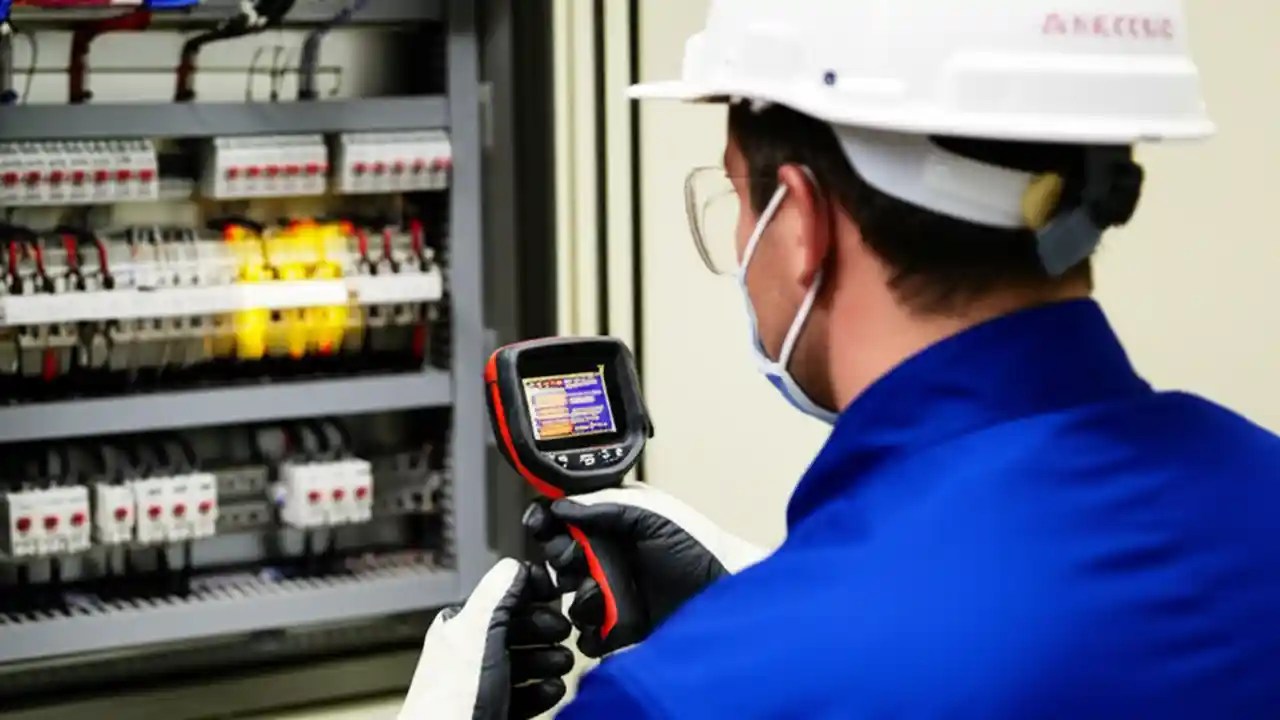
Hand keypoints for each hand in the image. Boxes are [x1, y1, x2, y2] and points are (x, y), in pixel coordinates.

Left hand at [398, 558, 573, 719]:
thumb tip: (516, 565)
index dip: (532, 594)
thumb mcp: (478, 631)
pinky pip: (524, 693)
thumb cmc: (457, 692)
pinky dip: (541, 690)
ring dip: (548, 660)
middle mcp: (470, 650)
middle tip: (566, 635)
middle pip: (518, 630)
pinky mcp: (494, 709)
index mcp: (460, 625)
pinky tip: (555, 690)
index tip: (558, 597)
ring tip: (564, 665)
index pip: (502, 596)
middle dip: (545, 630)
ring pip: (524, 662)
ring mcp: (482, 683)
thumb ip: (498, 595)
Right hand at [523, 482, 767, 656]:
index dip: (547, 520)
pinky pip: (587, 636)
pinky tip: (611, 623)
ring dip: (580, 598)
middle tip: (576, 559)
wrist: (726, 599)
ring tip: (602, 596)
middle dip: (562, 560)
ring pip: (569, 600)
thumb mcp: (653, 515)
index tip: (539, 525)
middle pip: (559, 559)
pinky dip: (594, 633)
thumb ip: (606, 504)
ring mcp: (613, 596)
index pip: (565, 518)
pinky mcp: (618, 632)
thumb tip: (562, 503)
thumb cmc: (701, 549)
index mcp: (614, 522)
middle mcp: (609, 558)